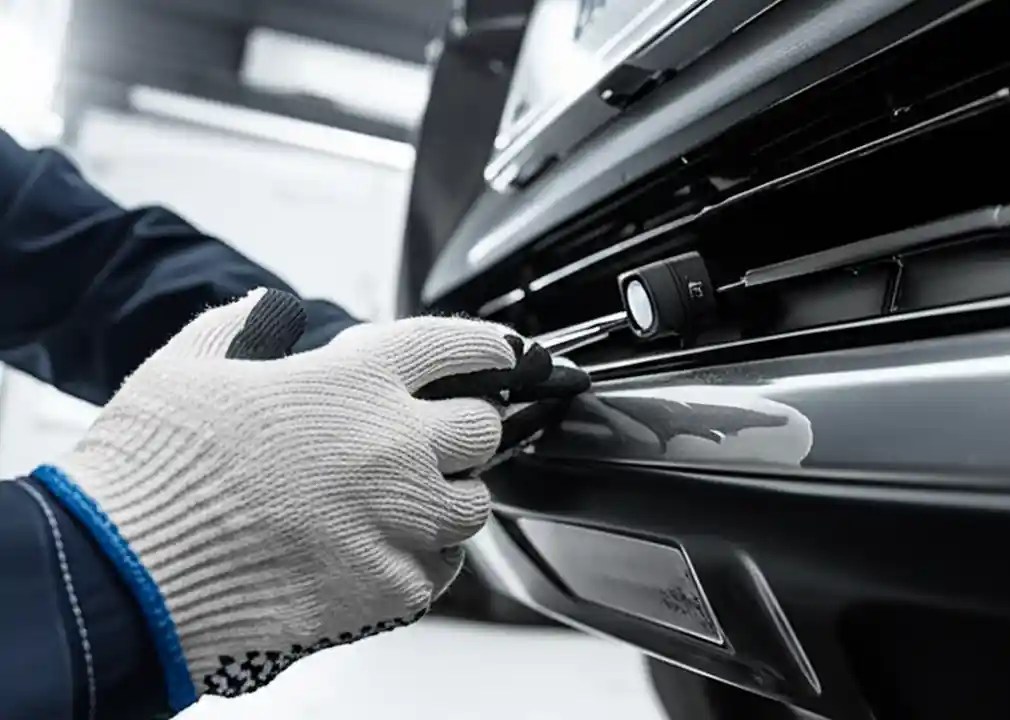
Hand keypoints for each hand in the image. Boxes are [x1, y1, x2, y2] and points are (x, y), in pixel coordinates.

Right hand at [33, 289, 542, 707]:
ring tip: (405, 501)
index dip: (492, 346)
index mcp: (352, 381)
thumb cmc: (152, 469)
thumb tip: (268, 308)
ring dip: (448, 497)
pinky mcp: (392, 586)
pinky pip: (440, 571)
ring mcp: (399, 519)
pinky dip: (422, 560)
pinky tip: (384, 554)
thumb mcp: (187, 367)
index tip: (510, 353)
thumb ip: (240, 327)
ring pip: (474, 503)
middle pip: (483, 429)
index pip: (458, 347)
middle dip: (464, 429)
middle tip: (429, 440)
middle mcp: (393, 444)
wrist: (125, 573)